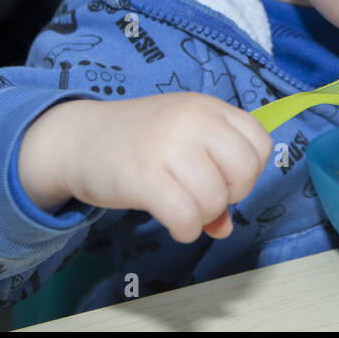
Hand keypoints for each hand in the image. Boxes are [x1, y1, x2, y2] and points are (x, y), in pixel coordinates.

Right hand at [21, 92, 273, 242]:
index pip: (260, 141)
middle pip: (246, 170)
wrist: (78, 138)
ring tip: (183, 209)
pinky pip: (186, 217)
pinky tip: (175, 224)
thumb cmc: (137, 141)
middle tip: (204, 195)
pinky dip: (186, 230)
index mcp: (207, 107)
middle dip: (232, 194)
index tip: (223, 176)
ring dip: (204, 216)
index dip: (249, 170)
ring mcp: (167, 146)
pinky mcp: (143, 176)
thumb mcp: (180, 144)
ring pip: (215, 198)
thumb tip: (225, 227)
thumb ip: (212, 176)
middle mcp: (192, 120)